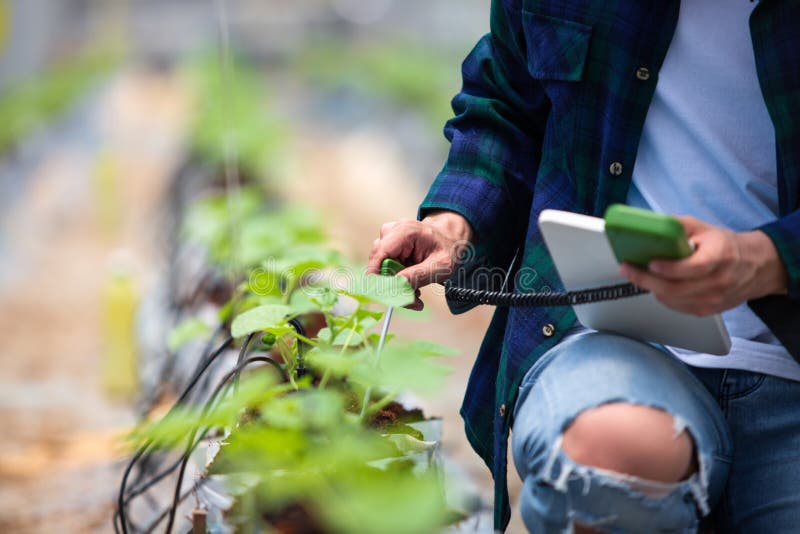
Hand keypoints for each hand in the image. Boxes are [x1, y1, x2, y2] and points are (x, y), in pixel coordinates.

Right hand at [367, 211, 473, 309]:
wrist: (451, 240)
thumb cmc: (449, 248)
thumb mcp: (441, 266)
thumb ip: (418, 276)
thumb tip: (395, 288)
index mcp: (405, 231)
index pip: (379, 255)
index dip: (377, 277)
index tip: (384, 297)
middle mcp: (392, 231)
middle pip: (379, 265)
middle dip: (394, 287)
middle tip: (414, 301)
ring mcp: (389, 238)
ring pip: (382, 270)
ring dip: (398, 285)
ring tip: (417, 291)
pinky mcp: (389, 247)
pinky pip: (386, 269)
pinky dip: (398, 280)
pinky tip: (412, 282)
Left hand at [619, 216, 788, 315]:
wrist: (753, 267)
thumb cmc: (725, 246)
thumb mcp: (703, 228)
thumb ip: (677, 226)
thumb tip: (650, 225)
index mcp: (721, 256)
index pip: (694, 267)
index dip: (671, 268)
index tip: (651, 263)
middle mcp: (719, 281)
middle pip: (677, 288)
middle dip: (646, 279)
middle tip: (628, 269)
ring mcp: (714, 299)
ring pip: (673, 299)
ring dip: (651, 287)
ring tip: (638, 274)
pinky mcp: (707, 310)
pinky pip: (677, 306)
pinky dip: (663, 296)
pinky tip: (657, 284)